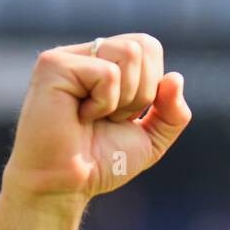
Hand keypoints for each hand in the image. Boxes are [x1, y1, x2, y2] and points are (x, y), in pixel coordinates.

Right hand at [1, 33, 191, 203]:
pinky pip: (108, 73)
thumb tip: (176, 78)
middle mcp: (87, 54)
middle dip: (142, 93)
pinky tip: (80, 116)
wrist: (67, 185)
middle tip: (112, 118)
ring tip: (95, 117)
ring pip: (129, 52)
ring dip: (125, 99)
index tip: (126, 116)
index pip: (149, 46)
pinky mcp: (54, 65)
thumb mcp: (150, 139)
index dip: (153, 86)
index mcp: (106, 63)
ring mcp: (68, 57)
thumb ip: (172, 113)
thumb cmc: (101, 163)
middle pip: (143, 45)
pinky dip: (104, 104)